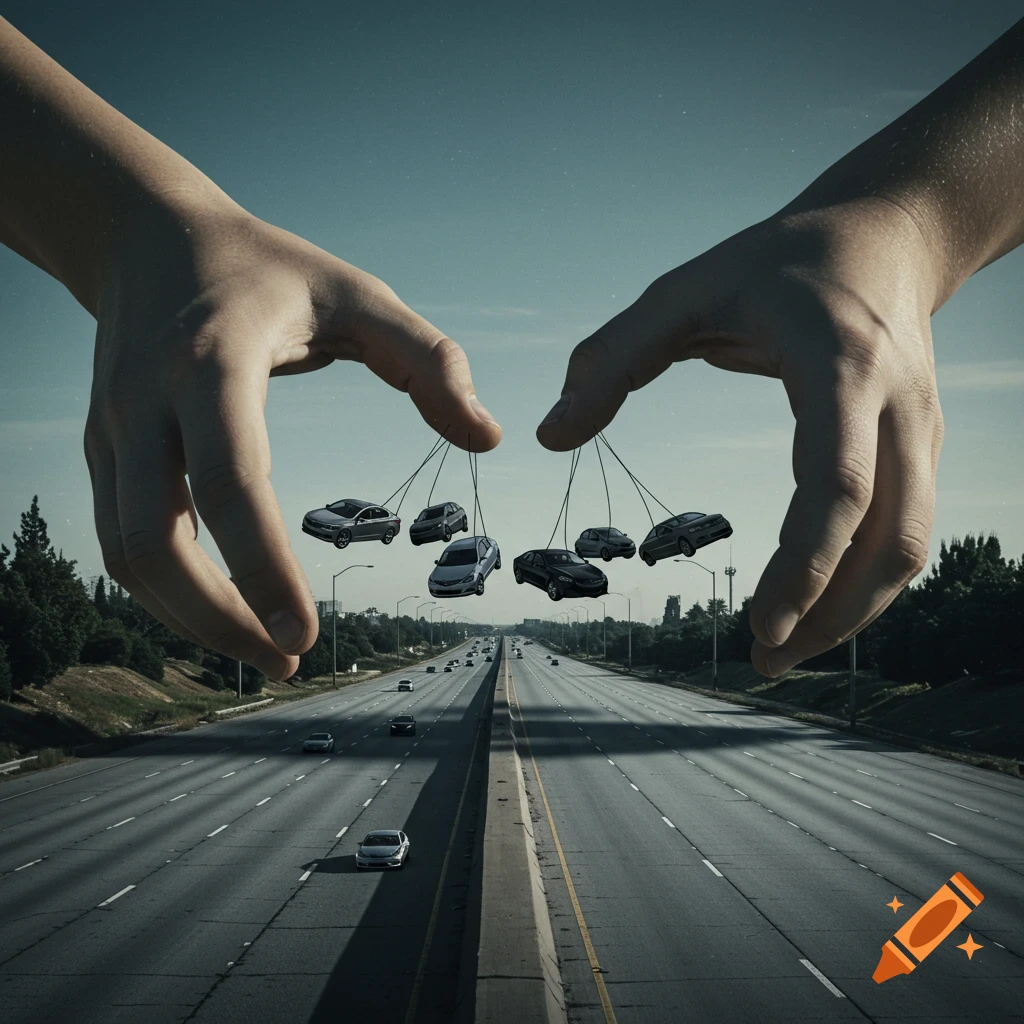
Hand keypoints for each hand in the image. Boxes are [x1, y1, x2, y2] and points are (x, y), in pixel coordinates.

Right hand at [86, 198, 500, 679]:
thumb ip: (429, 360)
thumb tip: (489, 438)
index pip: (230, 482)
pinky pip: (119, 539)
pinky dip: (165, 590)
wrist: (145, 236)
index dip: (263, 568)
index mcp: (212, 361)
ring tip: (261, 654)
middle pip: (155, 540)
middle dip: (218, 620)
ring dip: (187, 619)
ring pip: (126, 555)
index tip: (305, 637)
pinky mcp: (99, 447)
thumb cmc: (266, 268)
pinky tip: (220, 611)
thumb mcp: (359, 293)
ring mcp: (108, 427)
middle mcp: (144, 400)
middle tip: (289, 663)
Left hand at [536, 199, 942, 675]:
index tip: (760, 626)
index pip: (838, 485)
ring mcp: (923, 429)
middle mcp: (898, 406)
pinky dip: (863, 579)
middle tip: (762, 661)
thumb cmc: (777, 262)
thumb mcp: (684, 290)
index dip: (805, 565)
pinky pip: (906, 530)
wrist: (886, 235)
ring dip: (852, 611)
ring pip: (909, 548)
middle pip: (889, 538)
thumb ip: (612, 359)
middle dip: (831, 614)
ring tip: (784, 649)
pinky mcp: (924, 444)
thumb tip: (550, 436)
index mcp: (839, 366)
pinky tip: (815, 603)